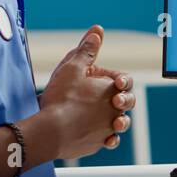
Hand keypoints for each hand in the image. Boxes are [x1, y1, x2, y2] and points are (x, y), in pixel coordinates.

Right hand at [37, 26, 134, 159]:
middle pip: (126, 104)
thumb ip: (87, 50)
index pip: (126, 82)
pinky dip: (106, 138)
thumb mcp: (73, 67)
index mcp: (112, 91)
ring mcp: (106, 130)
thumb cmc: (62, 98)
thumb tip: (97, 32)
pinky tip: (102, 137)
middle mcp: (114, 112)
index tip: (115, 83)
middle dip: (122, 100)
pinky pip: (107, 141)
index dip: (121, 80)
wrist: (50, 132)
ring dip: (118, 121)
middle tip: (114, 101)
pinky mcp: (96, 144)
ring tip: (113, 121)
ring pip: (119, 125)